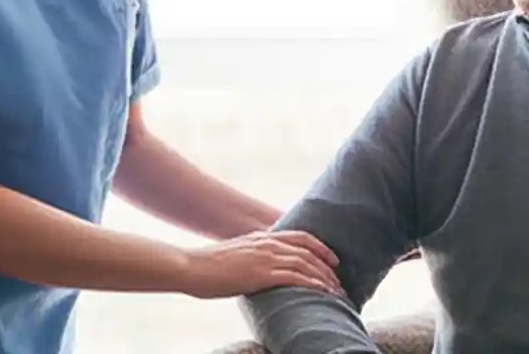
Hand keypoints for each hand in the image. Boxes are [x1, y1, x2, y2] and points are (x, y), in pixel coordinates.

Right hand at [180, 230, 343, 298]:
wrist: (190, 266)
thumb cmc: (207, 265)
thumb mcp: (234, 255)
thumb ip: (250, 258)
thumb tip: (258, 270)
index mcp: (261, 238)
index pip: (299, 237)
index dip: (319, 247)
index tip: (332, 258)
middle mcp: (267, 243)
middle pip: (307, 250)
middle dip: (327, 265)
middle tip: (338, 280)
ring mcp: (265, 257)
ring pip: (305, 263)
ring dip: (324, 277)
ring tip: (335, 290)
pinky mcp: (261, 273)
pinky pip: (294, 276)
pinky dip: (312, 283)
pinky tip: (322, 291)